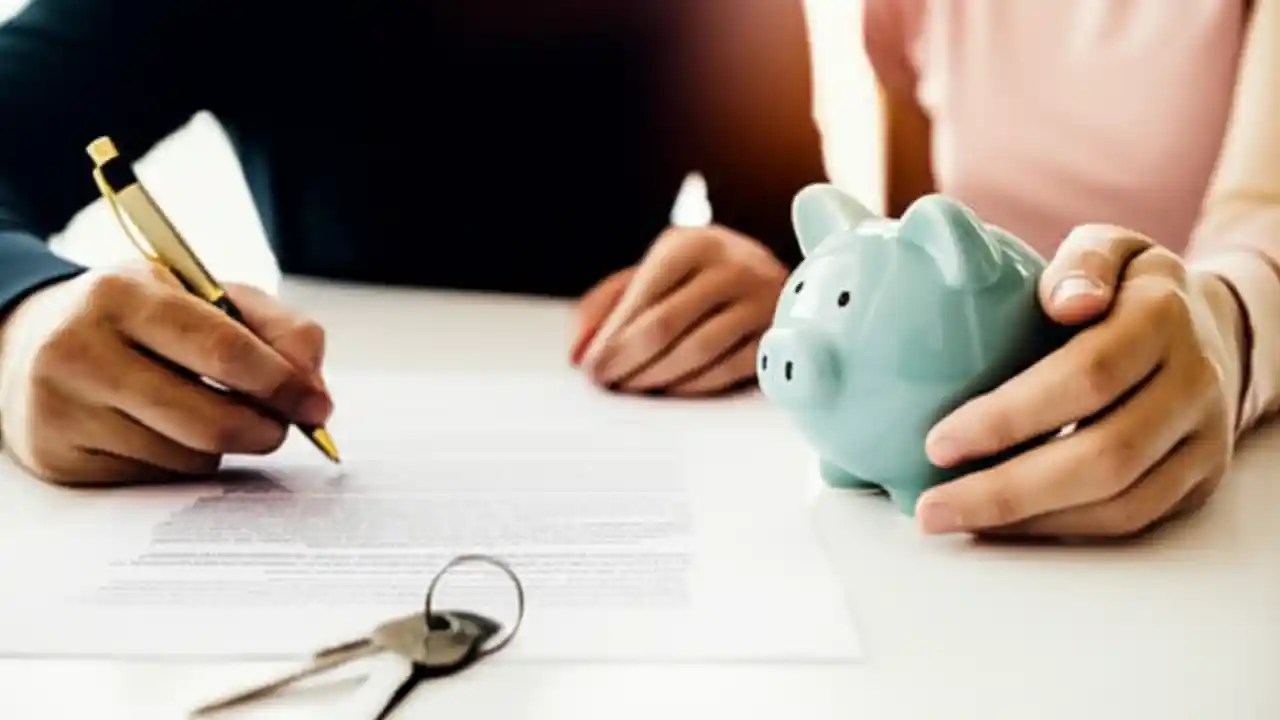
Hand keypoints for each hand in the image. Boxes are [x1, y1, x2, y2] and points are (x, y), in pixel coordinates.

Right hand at [0, 265, 331, 484]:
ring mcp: (63, 410)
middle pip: (210, 420)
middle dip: (266, 429)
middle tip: (283, 427)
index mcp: (123, 295)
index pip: (223, 350)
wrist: (29, 342)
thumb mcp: (202, 296)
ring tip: (204, 410)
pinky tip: (160, 430)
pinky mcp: (58, 458)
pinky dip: (181, 461)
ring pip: (190, 457)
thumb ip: (275, 329)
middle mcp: (80, 351)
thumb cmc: (139, 318)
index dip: (282, 383)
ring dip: (222, 445)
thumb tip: (314, 390)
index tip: (317, 406)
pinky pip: (158, 477)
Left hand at [573, 225, 786, 395]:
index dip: (611, 336)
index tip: (590, 365)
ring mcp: (761, 299)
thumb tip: (577, 352)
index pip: (642, 295)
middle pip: (665, 324)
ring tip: (632, 386)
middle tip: (604, 381)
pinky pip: (729, 369)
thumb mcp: (652, 274)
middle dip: (626, 359)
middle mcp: (731, 265)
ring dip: (656, 376)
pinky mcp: (777, 335)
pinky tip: (671, 389)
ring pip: (698, 349)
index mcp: (691, 243)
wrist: (779, 280)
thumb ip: (604, 306)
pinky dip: (693, 386)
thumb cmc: (699, 280)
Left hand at [915, 225, 1245, 538]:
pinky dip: (1061, 529)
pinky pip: (1130, 521)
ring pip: (1119, 502)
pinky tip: (1003, 525)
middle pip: (1103, 456)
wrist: (1214, 329)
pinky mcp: (1197, 481)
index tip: (938, 442)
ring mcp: (1203, 439)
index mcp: (1163, 316)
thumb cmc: (1130, 289)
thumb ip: (1083, 263)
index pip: (1086, 374)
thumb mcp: (1110, 248)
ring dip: (1028, 521)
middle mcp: (1193, 382)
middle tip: (931, 507)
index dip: (1009, 416)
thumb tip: (1066, 300)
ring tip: (955, 518)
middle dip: (1007, 490)